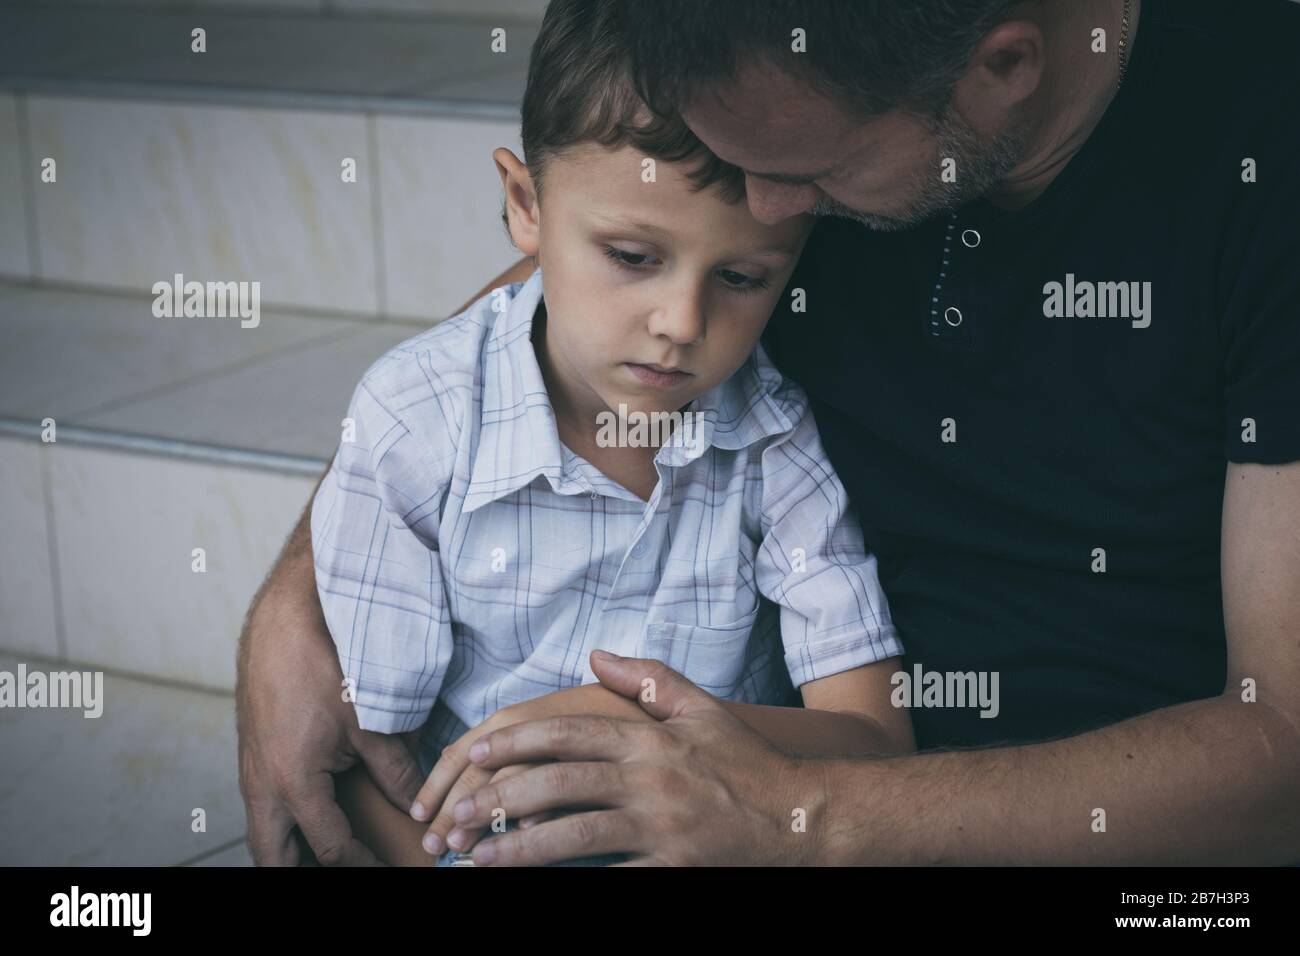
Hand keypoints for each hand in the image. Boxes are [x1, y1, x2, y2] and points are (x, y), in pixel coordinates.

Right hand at [236, 534, 423, 865]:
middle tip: (341, 873)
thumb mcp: (371, 719)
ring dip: (287, 849)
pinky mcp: (249, 750)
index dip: (360, 864)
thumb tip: (417, 803)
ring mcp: (249, 768)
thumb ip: (396, 769)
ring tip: (322, 855)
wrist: (286, 618)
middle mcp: (262, 784)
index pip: (329, 847)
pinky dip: (280, 819)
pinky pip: (259, 802)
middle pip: (274, 857)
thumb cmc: (327, 662)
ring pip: (261, 831)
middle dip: (302, 873)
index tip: (383, 867)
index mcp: (293, 783)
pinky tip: (307, 812)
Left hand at [443, 651, 827, 865]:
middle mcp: (651, 780)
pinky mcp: (672, 867)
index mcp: (650, 739)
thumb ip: (648, 678)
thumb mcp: (703, 709)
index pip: (568, 733)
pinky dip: (570, 881)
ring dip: (518, 849)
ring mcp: (661, 827)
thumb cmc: (748, 762)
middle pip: (559, 785)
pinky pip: (610, 877)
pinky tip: (534, 885)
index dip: (516, 741)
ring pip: (574, 836)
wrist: (802, 818)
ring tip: (476, 858)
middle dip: (499, 798)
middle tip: (456, 814)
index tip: (474, 751)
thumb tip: (596, 654)